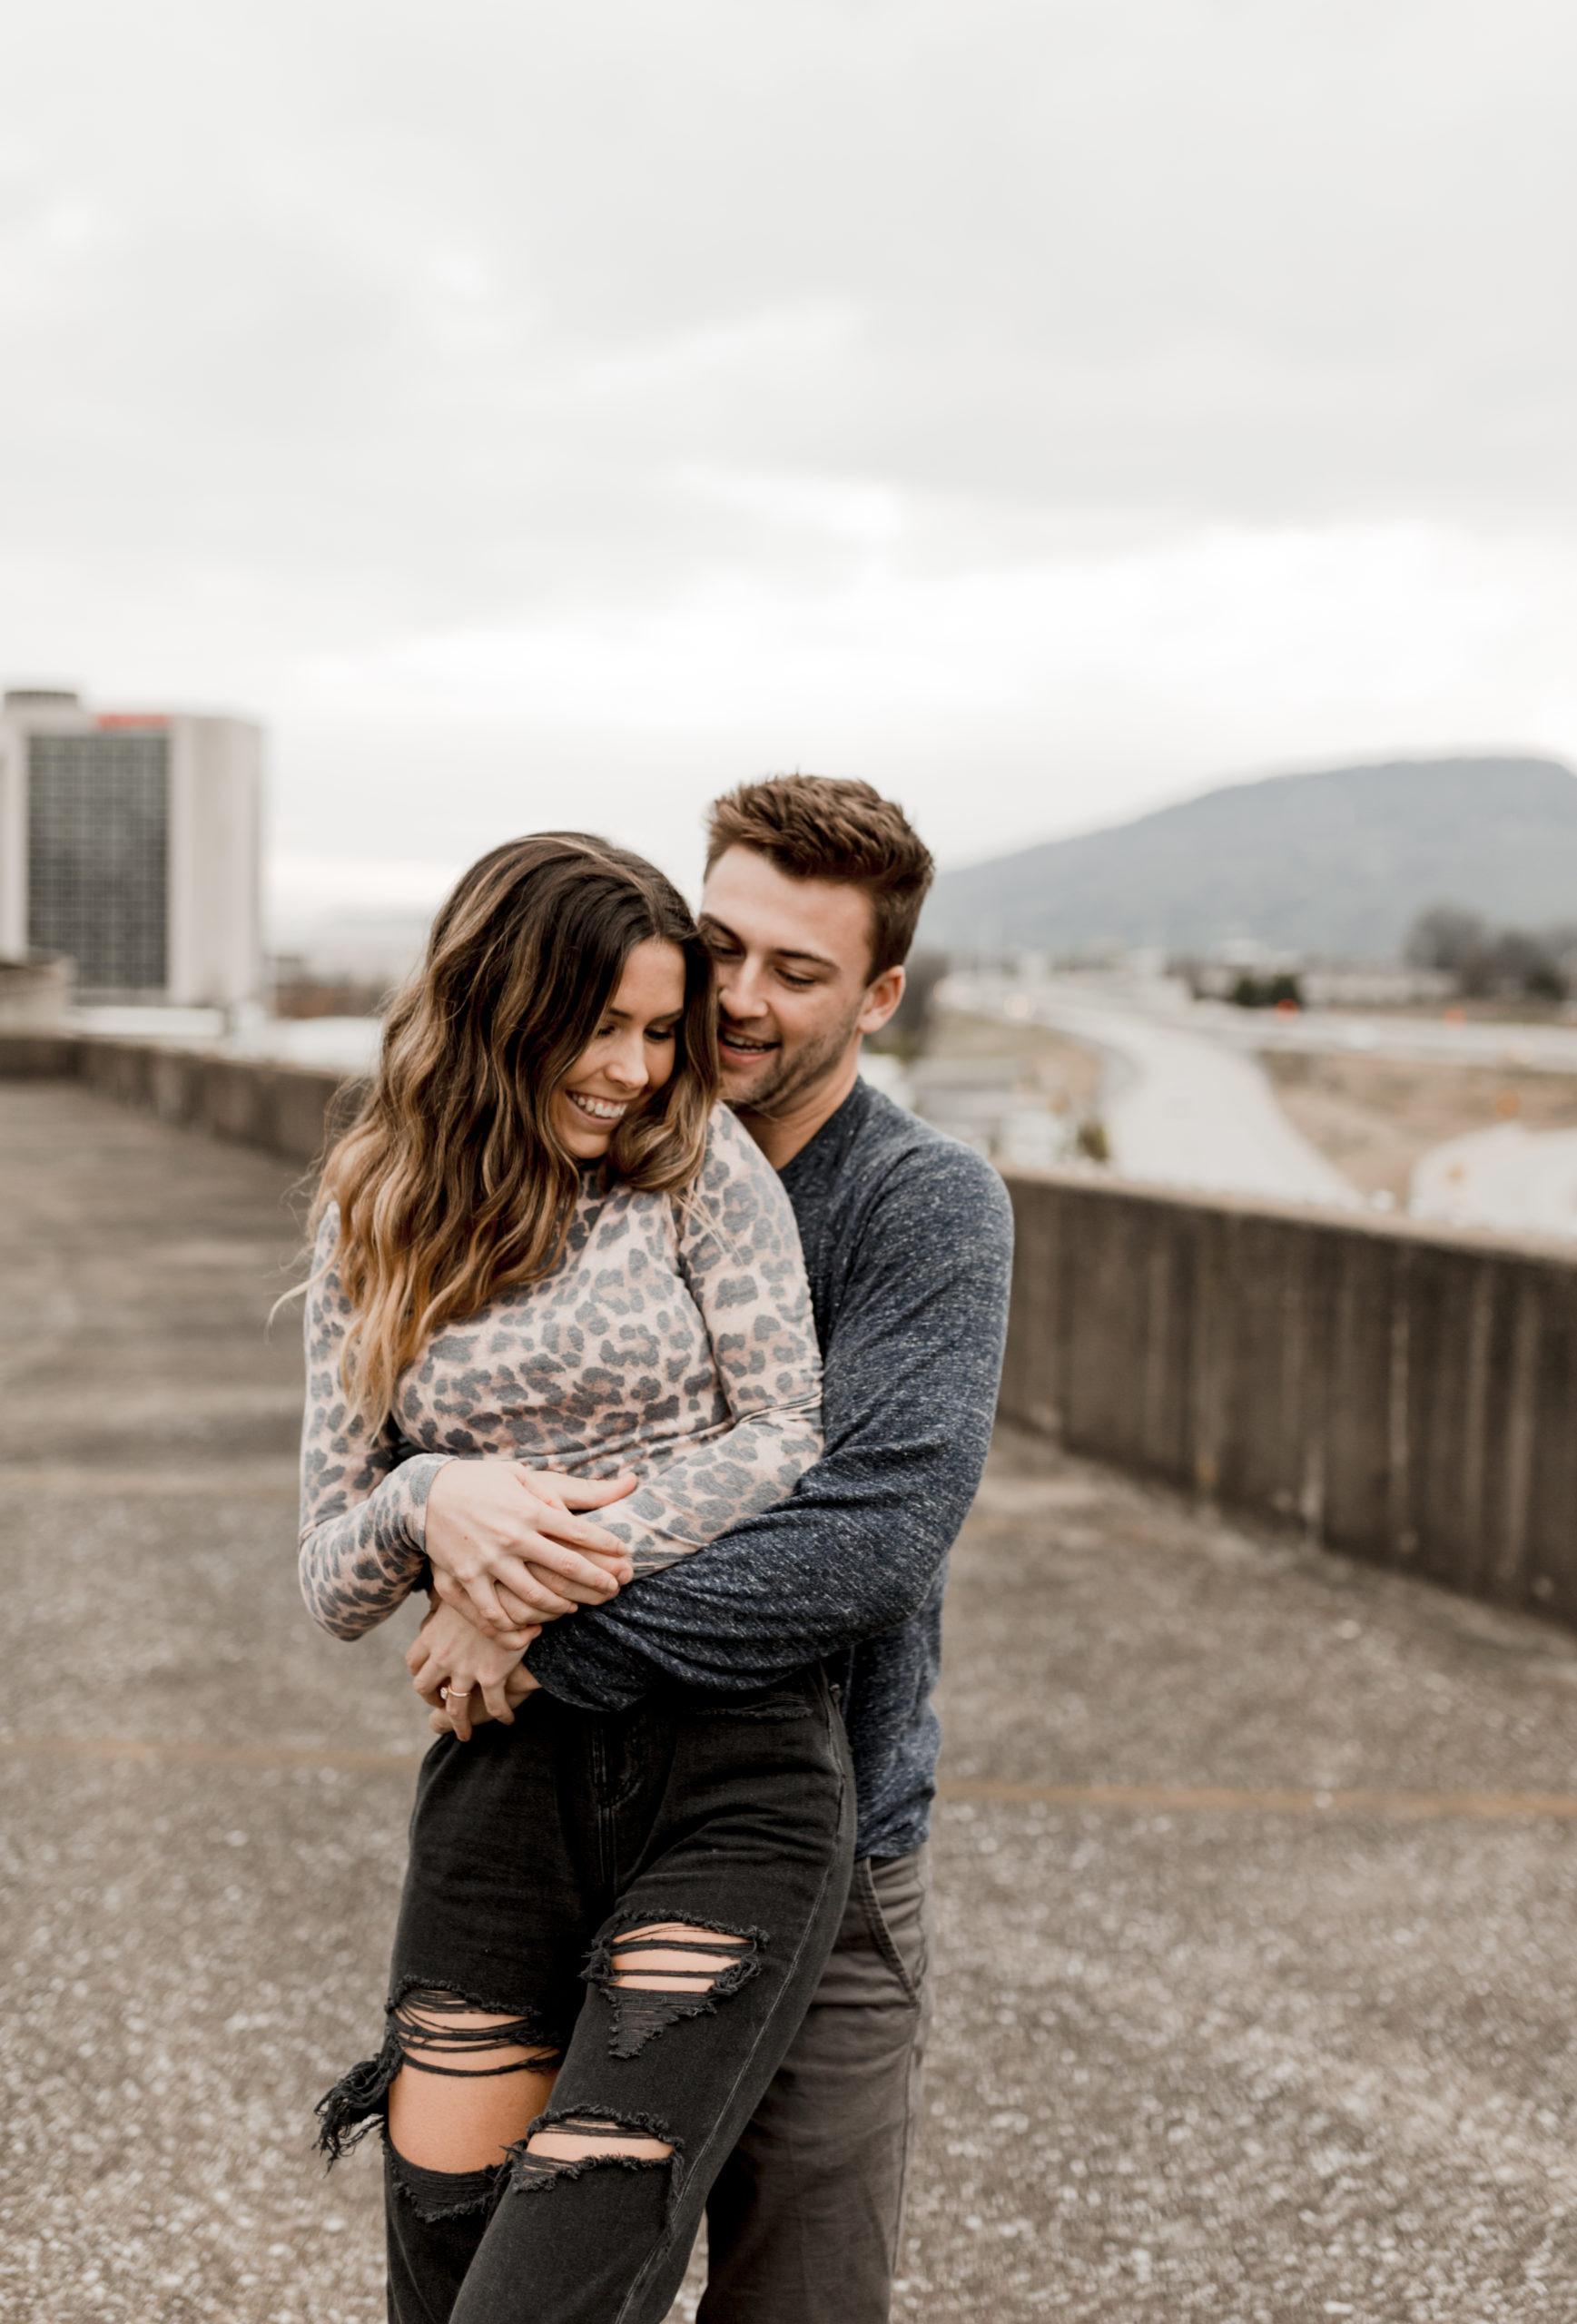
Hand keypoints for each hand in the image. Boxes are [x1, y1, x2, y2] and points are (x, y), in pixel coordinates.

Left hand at [407, 1597, 540, 1741]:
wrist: (511, 1590)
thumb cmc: (484, 1584)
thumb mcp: (456, 1589)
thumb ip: (443, 1600)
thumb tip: (437, 1594)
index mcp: (432, 1634)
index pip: (413, 1661)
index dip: (419, 1673)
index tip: (429, 1678)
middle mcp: (443, 1655)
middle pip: (423, 1687)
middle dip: (432, 1698)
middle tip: (443, 1702)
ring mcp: (466, 1668)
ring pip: (454, 1707)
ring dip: (459, 1724)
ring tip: (465, 1734)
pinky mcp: (491, 1675)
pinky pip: (492, 1704)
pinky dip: (500, 1715)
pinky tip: (507, 1719)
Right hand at [424, 1462, 637, 1639]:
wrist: (423, 1493)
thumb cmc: (479, 1481)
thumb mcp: (519, 1474)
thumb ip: (558, 1491)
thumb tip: (602, 1499)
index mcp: (528, 1508)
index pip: (579, 1532)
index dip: (607, 1546)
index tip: (624, 1555)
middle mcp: (510, 1537)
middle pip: (566, 1569)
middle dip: (598, 1582)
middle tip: (615, 1590)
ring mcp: (486, 1562)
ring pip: (535, 1598)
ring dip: (562, 1607)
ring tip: (575, 1607)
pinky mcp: (462, 1580)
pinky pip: (493, 1616)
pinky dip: (516, 1630)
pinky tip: (534, 1630)